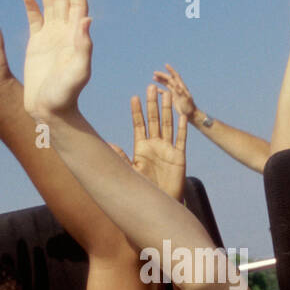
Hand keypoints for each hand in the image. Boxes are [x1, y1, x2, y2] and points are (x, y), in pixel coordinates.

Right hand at [22, 0, 91, 119]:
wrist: (50, 110)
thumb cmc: (66, 94)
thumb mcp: (78, 71)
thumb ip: (83, 46)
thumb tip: (86, 18)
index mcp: (76, 36)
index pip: (77, 4)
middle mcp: (65, 32)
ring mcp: (51, 37)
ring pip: (49, 4)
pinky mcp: (37, 44)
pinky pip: (34, 18)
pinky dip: (31, 5)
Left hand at [129, 85, 186, 201]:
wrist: (162, 201)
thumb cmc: (145, 188)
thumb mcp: (131, 172)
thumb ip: (121, 158)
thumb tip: (107, 145)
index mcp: (142, 147)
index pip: (139, 125)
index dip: (137, 111)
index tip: (134, 98)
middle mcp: (155, 145)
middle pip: (154, 120)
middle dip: (152, 104)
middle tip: (151, 87)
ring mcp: (168, 149)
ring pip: (168, 125)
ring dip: (167, 110)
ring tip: (167, 94)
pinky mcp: (179, 156)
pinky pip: (181, 140)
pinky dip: (182, 128)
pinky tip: (182, 115)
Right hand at [153, 64, 195, 118]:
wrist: (191, 115)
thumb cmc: (189, 108)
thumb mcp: (185, 99)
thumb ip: (180, 91)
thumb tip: (175, 84)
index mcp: (181, 87)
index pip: (175, 76)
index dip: (171, 70)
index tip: (166, 65)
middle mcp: (178, 89)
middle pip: (169, 79)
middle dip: (162, 75)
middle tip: (154, 73)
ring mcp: (176, 94)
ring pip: (167, 85)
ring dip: (161, 81)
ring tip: (154, 77)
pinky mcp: (174, 99)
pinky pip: (166, 93)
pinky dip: (161, 90)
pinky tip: (156, 89)